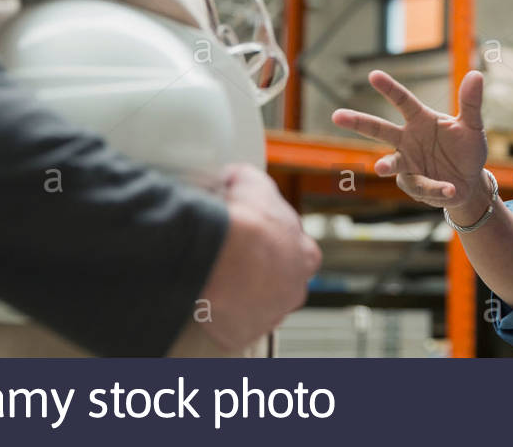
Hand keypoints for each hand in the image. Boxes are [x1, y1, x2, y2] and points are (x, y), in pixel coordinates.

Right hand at [195, 164, 320, 350]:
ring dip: (242, 300)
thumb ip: (250, 181)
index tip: (257, 242)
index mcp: (305, 255)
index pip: (298, 255)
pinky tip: (207, 304)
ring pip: (259, 310)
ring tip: (217, 283)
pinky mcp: (243, 334)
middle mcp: (294, 289)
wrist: (221, 252)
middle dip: (263, 278)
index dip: (276, 247)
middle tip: (236, 265)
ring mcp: (269, 314)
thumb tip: (236, 177)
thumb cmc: (245, 219)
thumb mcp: (252, 182)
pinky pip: (232, 329)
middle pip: (282, 286)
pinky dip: (220, 319)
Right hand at [331, 69, 488, 212]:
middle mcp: (407, 140)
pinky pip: (421, 186)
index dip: (388, 88)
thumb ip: (471, 102)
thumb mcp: (473, 126)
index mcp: (420, 120)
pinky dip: (436, 188)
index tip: (373, 75)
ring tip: (380, 168)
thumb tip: (476, 73)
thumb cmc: (466, 149)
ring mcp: (407, 163)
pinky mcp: (413, 184)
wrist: (469, 182)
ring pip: (390, 163)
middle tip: (337, 115)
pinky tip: (450, 188)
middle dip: (358, 122)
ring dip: (386, 164)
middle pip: (379, 129)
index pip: (402, 101)